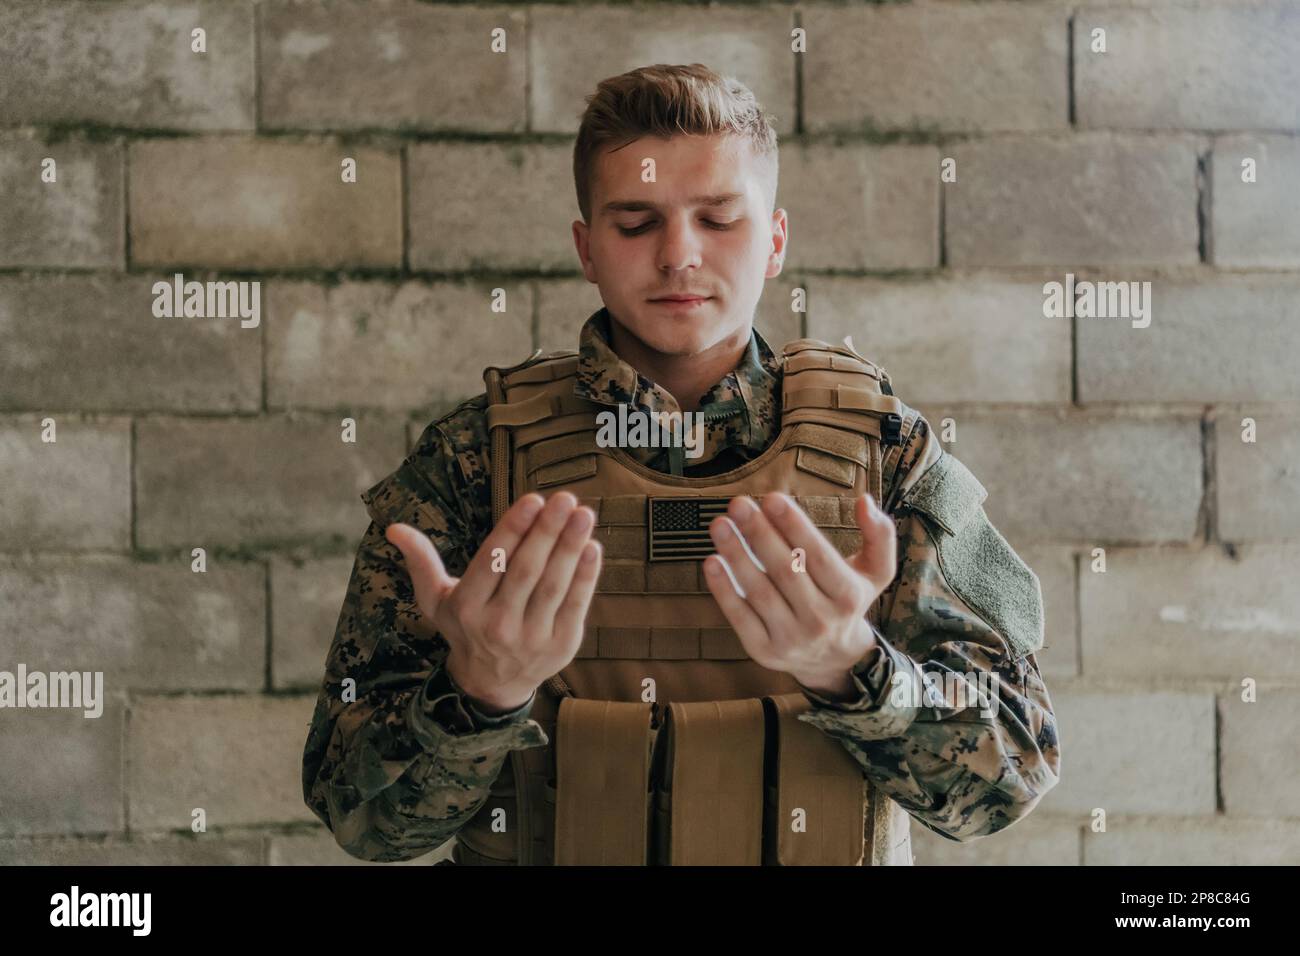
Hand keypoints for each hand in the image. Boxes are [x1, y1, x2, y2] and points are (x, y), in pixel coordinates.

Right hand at [384, 491, 602, 713]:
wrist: (490, 684)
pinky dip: (586, 576)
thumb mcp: (436, 599)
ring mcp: (531, 637)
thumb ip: (421, 561)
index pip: (493, 561)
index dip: (514, 529)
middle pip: (526, 571)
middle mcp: (498, 624)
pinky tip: (592, 546)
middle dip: (547, 532)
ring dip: (570, 547)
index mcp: (467, 606)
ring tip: (582, 514)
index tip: (534, 499)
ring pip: (553, 586)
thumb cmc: (464, 627)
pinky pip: (576, 606)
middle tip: (563, 498)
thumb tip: (394, 528)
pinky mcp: (560, 646)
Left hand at [702, 492, 896, 696]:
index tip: (772, 498)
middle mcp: (821, 620)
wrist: (834, 659)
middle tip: (739, 504)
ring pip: (759, 592)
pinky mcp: (764, 651)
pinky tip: (712, 562)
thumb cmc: (848, 601)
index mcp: (848, 595)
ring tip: (720, 526)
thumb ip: (879, 535)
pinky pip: (740, 617)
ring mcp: (791, 638)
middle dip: (759, 534)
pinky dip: (723, 590)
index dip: (794, 526)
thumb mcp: (875, 572)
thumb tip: (865, 500)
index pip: (817, 555)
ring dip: (736, 556)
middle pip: (785, 571)